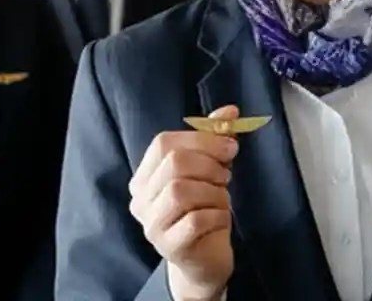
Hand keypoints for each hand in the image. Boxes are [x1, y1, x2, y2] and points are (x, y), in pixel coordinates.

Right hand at [129, 105, 239, 300]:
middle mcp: (140, 200)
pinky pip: (195, 220)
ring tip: (222, 197)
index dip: (201, 139)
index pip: (163, 143)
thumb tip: (230, 111)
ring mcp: (151, 225)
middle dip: (210, 163)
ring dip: (213, 190)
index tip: (230, 145)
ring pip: (181, 191)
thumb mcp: (209, 170)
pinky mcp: (169, 246)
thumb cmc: (203, 209)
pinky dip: (217, 214)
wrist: (203, 259)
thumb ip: (215, 140)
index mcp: (144, 176)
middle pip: (173, 164)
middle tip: (227, 174)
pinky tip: (221, 217)